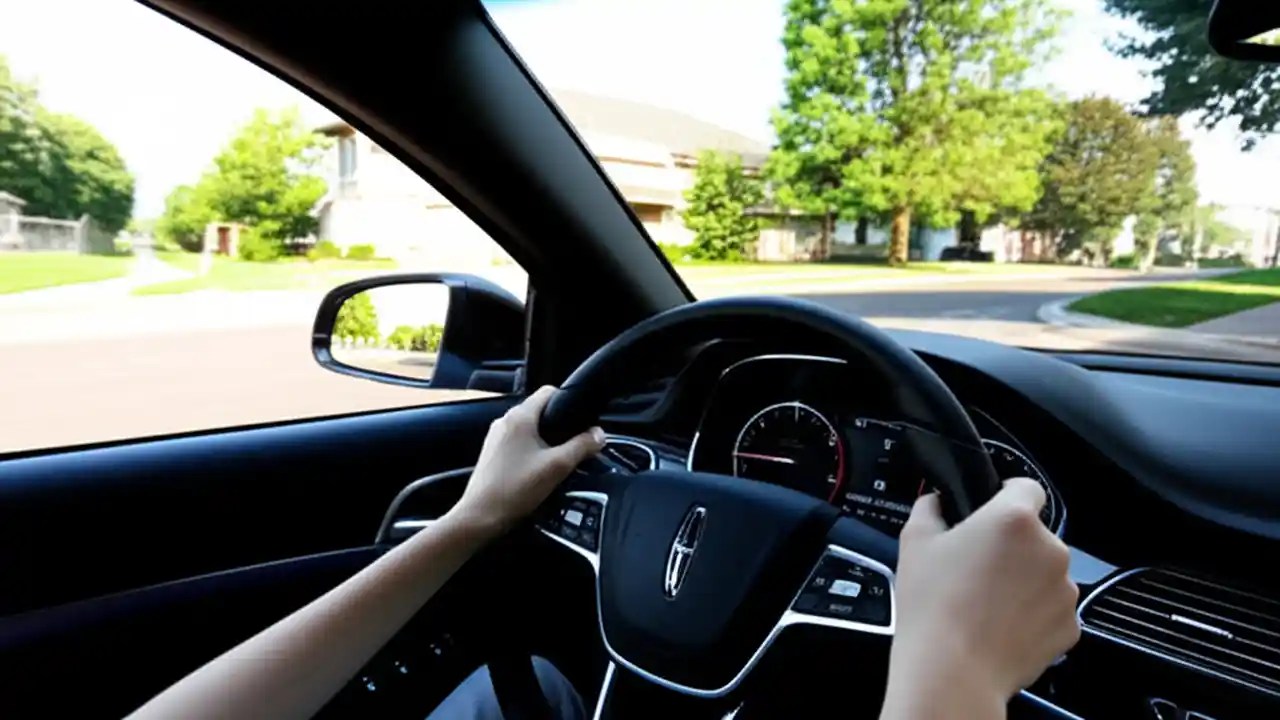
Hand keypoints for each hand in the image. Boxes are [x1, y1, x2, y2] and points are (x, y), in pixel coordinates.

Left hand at [446, 386, 604, 538]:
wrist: (480, 516)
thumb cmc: (517, 488)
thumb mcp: (557, 466)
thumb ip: (582, 446)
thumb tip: (600, 434)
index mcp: (519, 416)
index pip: (548, 392)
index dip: (568, 401)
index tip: (582, 421)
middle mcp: (505, 420)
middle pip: (540, 411)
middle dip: (559, 425)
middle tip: (576, 445)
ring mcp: (495, 437)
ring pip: (529, 429)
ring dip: (546, 440)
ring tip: (560, 460)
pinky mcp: (492, 453)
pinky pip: (518, 443)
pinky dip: (532, 450)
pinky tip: (539, 470)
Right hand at [881, 479, 1079, 719]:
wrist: (953, 671)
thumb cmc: (932, 605)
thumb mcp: (914, 542)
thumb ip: (930, 508)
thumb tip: (937, 501)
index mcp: (1014, 519)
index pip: (1027, 486)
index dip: (1007, 495)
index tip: (990, 512)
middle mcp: (1050, 549)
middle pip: (1035, 535)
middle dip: (1012, 546)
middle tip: (977, 567)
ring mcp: (1065, 590)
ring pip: (1045, 572)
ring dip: (1024, 580)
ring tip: (987, 602)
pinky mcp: (1070, 625)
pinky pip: (1052, 609)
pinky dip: (1033, 613)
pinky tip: (1001, 625)